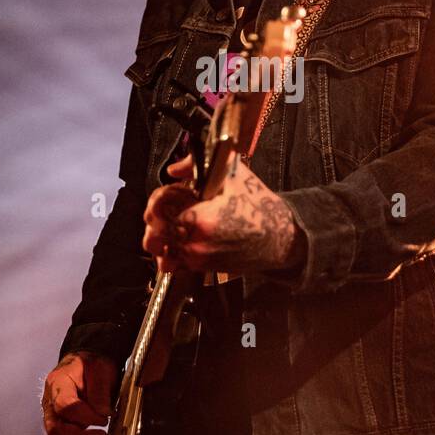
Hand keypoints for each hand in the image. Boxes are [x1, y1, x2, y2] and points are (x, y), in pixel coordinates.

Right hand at [41, 351, 117, 434]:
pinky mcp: (64, 426)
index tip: (104, 419)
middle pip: (56, 429)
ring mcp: (55, 416)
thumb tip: (103, 413)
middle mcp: (51, 403)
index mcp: (57, 383)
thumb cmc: (90, 364)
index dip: (85, 416)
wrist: (85, 364)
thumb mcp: (99, 368)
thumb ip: (100, 390)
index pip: (65, 406)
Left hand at [142, 153, 305, 276]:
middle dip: (156, 220)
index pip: (158, 211)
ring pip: (162, 252)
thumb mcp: (232, 174)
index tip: (168, 193)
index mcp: (200, 219)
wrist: (280, 237)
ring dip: (162, 237)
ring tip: (173, 224)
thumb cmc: (259, 206)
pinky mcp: (203, 268)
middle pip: (153, 236)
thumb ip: (197, 166)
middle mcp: (195, 244)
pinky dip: (173, 251)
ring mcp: (198, 259)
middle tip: (167, 208)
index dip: (158, 199)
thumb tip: (174, 169)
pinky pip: (175, 263)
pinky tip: (182, 238)